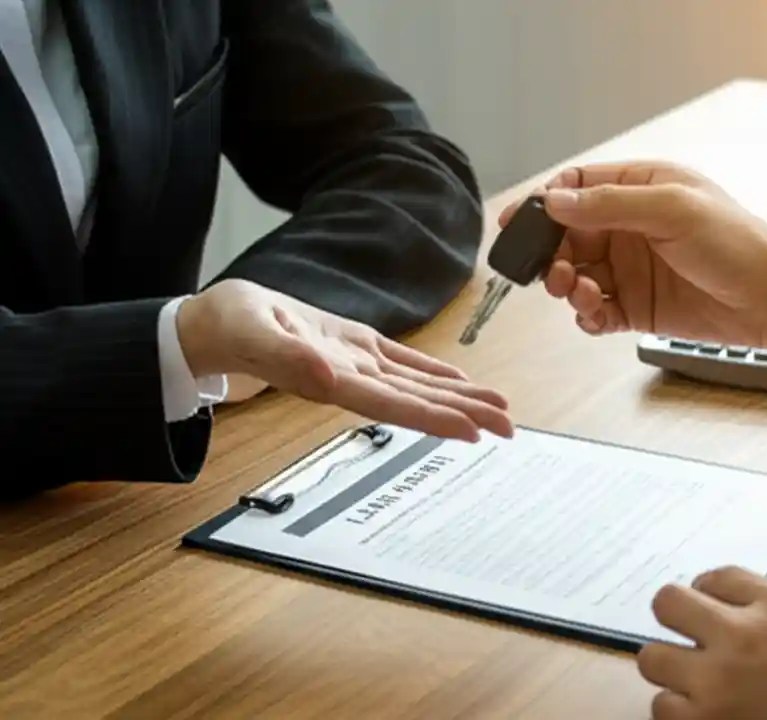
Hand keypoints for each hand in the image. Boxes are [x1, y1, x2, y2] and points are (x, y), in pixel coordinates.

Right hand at [177, 279, 511, 441]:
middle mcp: (350, 380)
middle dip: (464, 415)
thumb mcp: (250, 331)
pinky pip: (404, 363)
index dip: (433, 420)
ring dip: (459, 397)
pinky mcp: (355, 346)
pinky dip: (435, 373)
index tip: (471, 432)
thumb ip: (286, 356)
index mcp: (329, 382)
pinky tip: (461, 381)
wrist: (215, 321)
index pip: (393, 406)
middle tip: (508, 427)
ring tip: (499, 407)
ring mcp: (355, 365)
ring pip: (418, 385)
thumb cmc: (226, 324)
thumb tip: (324, 375)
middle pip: (418, 403)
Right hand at [499, 162, 766, 382]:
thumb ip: (609, 205)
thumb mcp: (671, 210)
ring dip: (568, 286)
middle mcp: (632, 227)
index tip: (520, 221)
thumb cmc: (738, 244)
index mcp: (641, 189)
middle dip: (552, 253)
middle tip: (552, 271)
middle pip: (568, 235)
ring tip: (579, 292)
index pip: (578, 188)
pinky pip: (596, 310)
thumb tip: (555, 202)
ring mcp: (633, 268)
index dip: (545, 203)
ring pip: (577, 275)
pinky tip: (596, 314)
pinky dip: (587, 314)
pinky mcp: (638, 307)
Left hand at [637, 567, 766, 719]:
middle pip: (668, 602)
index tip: (710, 607)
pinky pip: (662, 706)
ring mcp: (719, 684)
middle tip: (687, 634)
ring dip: (672, 669)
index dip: (709, 591)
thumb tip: (734, 604)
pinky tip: (702, 712)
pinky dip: (679, 710)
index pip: (718, 577)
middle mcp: (744, 637)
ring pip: (652, 658)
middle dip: (674, 616)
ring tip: (696, 682)